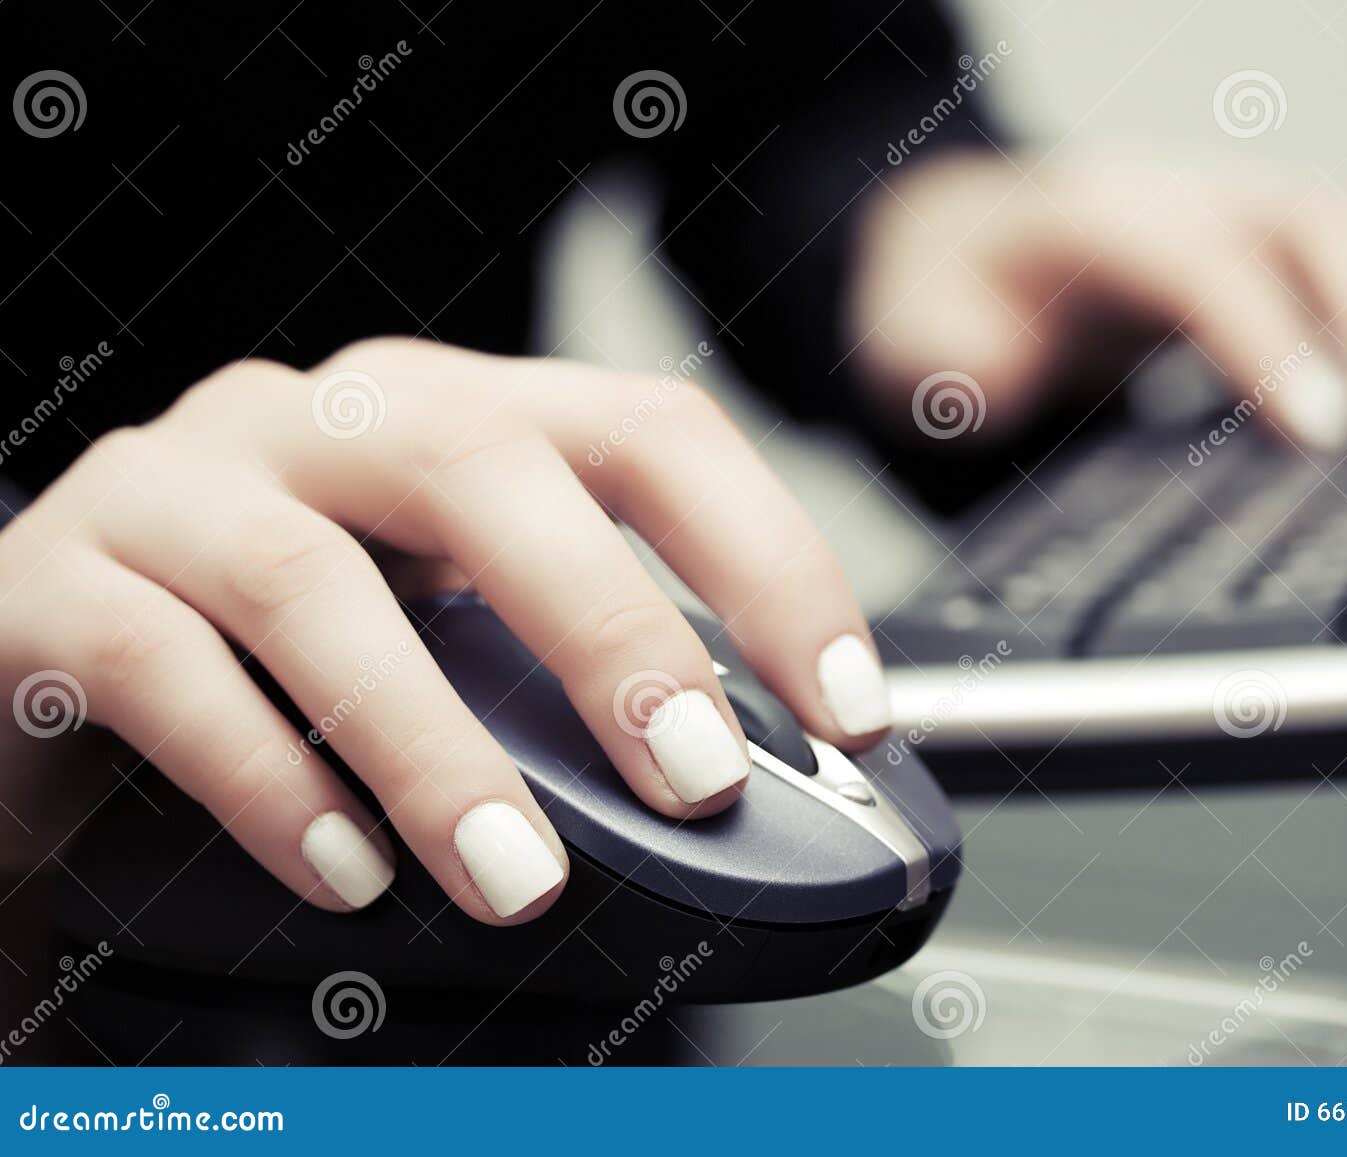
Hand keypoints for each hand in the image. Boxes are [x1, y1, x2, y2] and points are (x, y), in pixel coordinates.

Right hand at [0, 340, 889, 922]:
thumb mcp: (448, 645)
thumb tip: (730, 796)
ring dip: (435, 744)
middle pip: (483, 465)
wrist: (46, 681)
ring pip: (314, 579)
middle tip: (695, 778)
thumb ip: (557, 689)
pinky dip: (270, 779)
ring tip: (518, 877)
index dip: (767, 556)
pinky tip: (347, 873)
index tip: (848, 705)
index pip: (643, 433)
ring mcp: (178, 485)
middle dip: (610, 626)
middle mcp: (322, 421)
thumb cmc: (281, 668)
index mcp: (450, 422)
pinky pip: (161, 664)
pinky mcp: (51, 582)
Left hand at [848, 150, 1346, 449]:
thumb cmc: (945, 300)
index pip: (1201, 263)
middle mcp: (1181, 198)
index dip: (1269, 341)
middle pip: (1306, 227)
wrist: (963, 243)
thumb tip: (995, 373)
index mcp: (1093, 220)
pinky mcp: (1271, 250)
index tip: (1323, 433)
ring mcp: (1236, 214)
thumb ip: (939, 355)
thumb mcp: (907, 333)